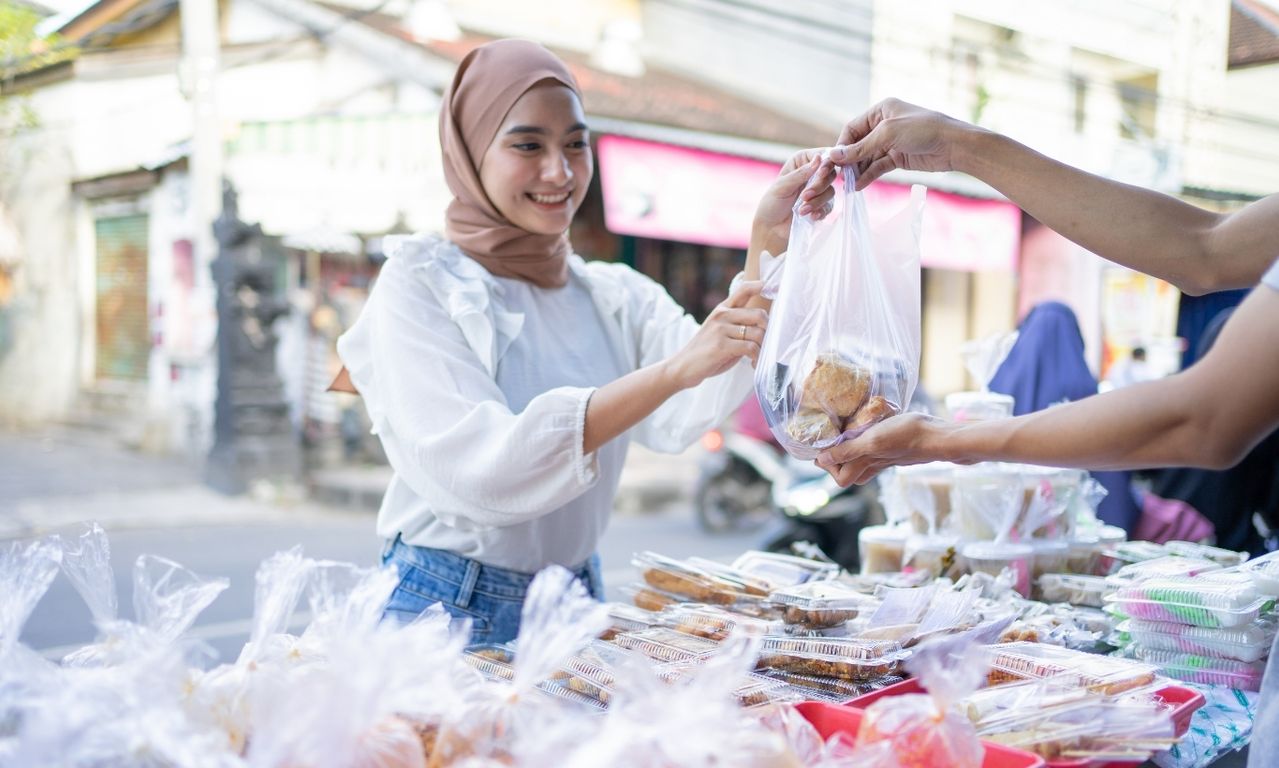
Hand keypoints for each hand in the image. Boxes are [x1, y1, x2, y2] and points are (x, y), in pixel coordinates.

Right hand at [664, 281, 768, 389]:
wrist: (683, 366)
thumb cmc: (706, 350)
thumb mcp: (720, 331)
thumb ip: (738, 325)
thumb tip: (765, 326)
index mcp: (722, 309)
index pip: (743, 290)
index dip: (759, 285)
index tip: (771, 287)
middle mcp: (722, 315)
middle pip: (758, 315)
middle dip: (768, 331)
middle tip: (765, 343)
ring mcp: (721, 329)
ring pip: (757, 333)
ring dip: (762, 349)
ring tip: (758, 357)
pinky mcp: (721, 345)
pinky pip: (750, 347)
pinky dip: (756, 357)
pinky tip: (752, 363)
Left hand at [753, 149, 836, 258]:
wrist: (771, 229)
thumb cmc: (771, 204)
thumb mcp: (782, 186)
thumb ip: (800, 173)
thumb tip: (819, 159)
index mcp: (801, 162)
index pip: (822, 155)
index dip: (826, 163)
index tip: (821, 173)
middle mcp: (812, 173)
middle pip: (830, 173)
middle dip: (819, 186)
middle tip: (804, 197)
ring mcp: (818, 190)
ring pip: (830, 190)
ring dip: (817, 201)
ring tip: (801, 210)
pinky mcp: (821, 205)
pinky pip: (829, 206)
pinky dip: (820, 211)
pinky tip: (810, 216)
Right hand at [813, 98, 970, 191]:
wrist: (954, 146)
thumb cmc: (923, 130)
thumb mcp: (888, 134)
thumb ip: (860, 147)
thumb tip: (834, 156)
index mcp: (880, 110)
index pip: (852, 128)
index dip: (842, 145)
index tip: (833, 162)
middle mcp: (884, 125)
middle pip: (858, 144)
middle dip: (849, 160)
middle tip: (839, 176)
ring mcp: (891, 143)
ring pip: (867, 158)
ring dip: (858, 170)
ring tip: (848, 184)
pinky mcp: (898, 158)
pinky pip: (878, 167)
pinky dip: (868, 176)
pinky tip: (859, 186)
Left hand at [814, 412, 953, 485]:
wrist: (940, 436)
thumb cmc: (907, 436)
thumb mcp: (873, 440)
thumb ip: (849, 451)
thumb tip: (822, 459)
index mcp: (867, 463)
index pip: (841, 478)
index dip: (828, 465)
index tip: (824, 445)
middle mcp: (875, 464)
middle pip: (849, 472)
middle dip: (837, 458)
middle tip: (832, 439)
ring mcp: (886, 458)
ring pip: (861, 461)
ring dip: (850, 449)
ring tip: (845, 432)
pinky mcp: (895, 448)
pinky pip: (874, 451)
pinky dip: (865, 442)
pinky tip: (866, 428)